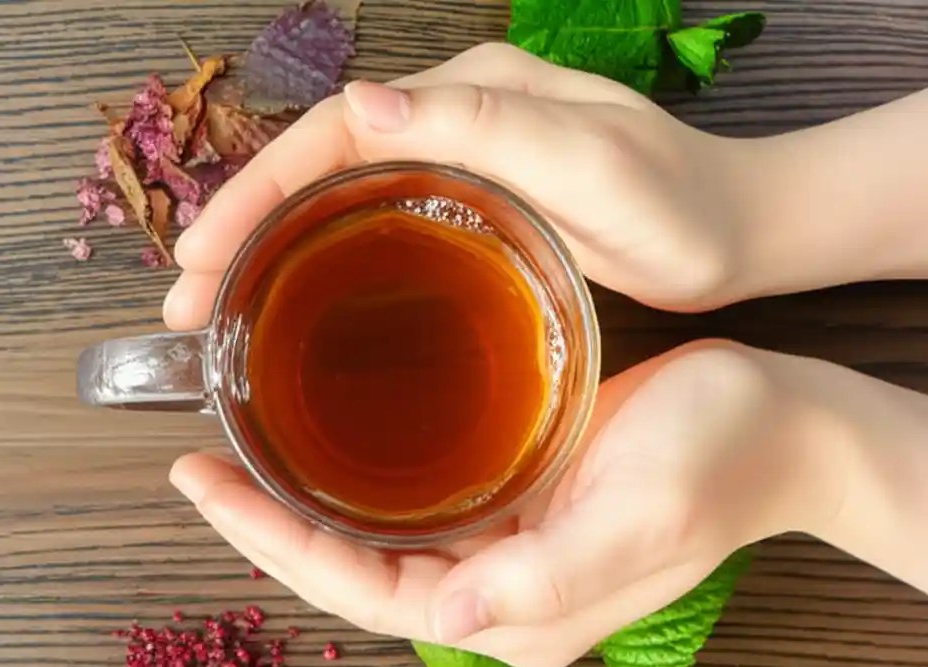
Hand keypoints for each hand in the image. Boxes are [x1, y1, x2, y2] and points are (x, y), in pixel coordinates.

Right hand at [162, 43, 761, 329]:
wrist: (739, 231)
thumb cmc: (680, 206)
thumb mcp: (592, 164)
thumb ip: (486, 127)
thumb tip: (364, 105)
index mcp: (466, 97)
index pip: (329, 133)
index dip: (253, 191)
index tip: (199, 259)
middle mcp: (454, 117)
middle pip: (317, 162)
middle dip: (240, 224)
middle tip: (188, 303)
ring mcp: (464, 160)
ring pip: (337, 193)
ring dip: (270, 246)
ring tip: (219, 308)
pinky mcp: (476, 202)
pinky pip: (375, 220)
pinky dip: (322, 257)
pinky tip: (300, 302)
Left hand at [170, 340, 847, 666]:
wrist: (784, 426)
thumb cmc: (721, 460)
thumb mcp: (641, 517)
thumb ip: (549, 577)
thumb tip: (446, 613)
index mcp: (516, 610)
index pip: (363, 590)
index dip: (273, 544)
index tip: (204, 480)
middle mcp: (499, 589)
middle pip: (352, 570)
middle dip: (268, 524)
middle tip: (198, 458)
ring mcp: (506, 547)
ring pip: (375, 535)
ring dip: (303, 498)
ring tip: (240, 446)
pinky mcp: (519, 500)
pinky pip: (414, 502)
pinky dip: (357, 472)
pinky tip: (326, 434)